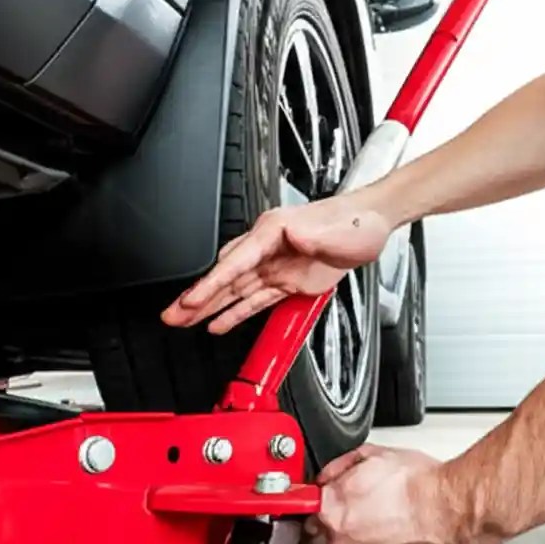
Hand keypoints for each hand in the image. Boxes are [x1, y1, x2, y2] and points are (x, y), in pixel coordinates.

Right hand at [161, 194, 393, 333]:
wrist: (372, 224)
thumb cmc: (353, 220)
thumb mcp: (332, 227)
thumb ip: (309, 234)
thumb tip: (291, 235)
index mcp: (271, 231)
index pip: (234, 263)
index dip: (211, 283)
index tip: (192, 300)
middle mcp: (268, 248)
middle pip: (225, 277)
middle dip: (197, 298)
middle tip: (171, 315)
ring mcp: (276, 266)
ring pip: (235, 291)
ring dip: (209, 307)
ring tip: (183, 321)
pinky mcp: (287, 281)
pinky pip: (255, 300)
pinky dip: (236, 312)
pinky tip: (219, 323)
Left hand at [298, 444, 496, 543]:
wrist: (457, 511)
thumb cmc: (422, 484)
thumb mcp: (372, 455)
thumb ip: (338, 467)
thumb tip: (327, 476)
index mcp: (332, 510)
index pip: (297, 511)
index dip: (305, 503)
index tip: (310, 501)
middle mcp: (342, 541)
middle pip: (311, 541)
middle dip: (319, 527)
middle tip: (337, 512)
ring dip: (348, 540)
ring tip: (372, 520)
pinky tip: (390, 534)